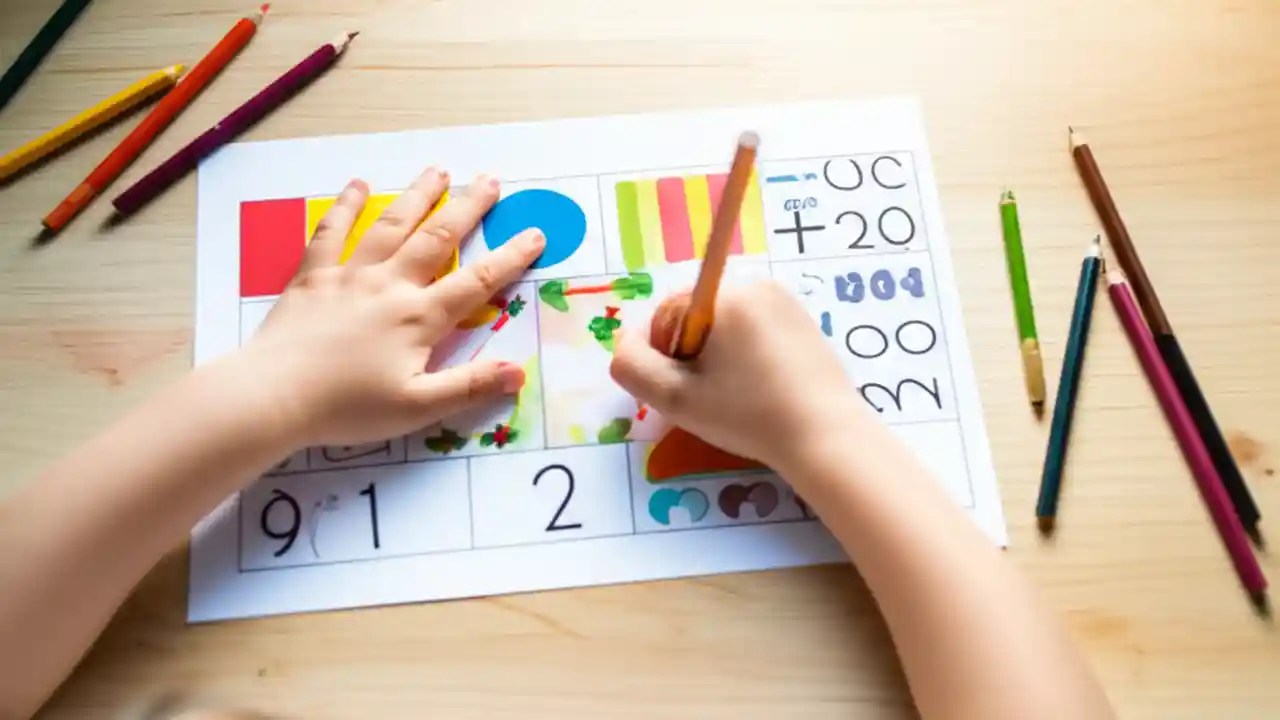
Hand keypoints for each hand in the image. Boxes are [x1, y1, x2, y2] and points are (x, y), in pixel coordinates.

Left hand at [229, 167, 544, 448]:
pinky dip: (346, 206)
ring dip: (418, 197)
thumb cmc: (347, 407)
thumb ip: (469, 387)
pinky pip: (332, 232)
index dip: (510, 258)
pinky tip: (359, 185)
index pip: (477, 282)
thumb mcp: (417, 407)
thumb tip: (519, 371)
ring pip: (391, 226)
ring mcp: (350, 276)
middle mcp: (390, 286)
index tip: (534, 234)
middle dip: (468, 208)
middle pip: (437, 239)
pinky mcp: (313, 277)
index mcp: (420, 318)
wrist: (273, 396)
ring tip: (438, 172)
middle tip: (491, 181)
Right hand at [610, 281, 873, 472]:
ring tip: (738, 396)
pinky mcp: (803, 321)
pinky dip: (746, 357)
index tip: (687, 389)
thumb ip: (632, 366)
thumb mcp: (675, 398)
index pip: (666, 316)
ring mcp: (785, 301)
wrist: (826, 437)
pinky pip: (753, 331)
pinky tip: (760, 389)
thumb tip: (626, 343)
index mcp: (726, 294)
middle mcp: (757, 285)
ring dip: (717, 358)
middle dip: (692, 355)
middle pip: (695, 318)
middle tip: (711, 397)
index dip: (665, 358)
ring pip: (723, 326)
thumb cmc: (748, 415)